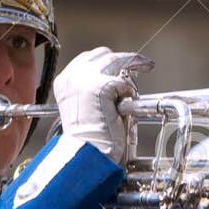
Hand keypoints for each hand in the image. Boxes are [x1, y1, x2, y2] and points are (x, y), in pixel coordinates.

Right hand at [52, 47, 152, 165]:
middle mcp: (72, 76)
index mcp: (64, 81)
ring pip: (117, 61)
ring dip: (131, 70)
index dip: (108, 61)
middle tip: (144, 64)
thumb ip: (96, 87)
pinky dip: (129, 94)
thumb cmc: (90, 138)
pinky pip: (125, 83)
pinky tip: (122, 108)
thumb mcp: (88, 106)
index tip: (124, 65)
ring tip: (144, 72)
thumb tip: (120, 74)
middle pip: (103, 54)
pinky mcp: (102, 86)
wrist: (88, 153)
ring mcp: (86, 79)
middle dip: (124, 59)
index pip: (89, 58)